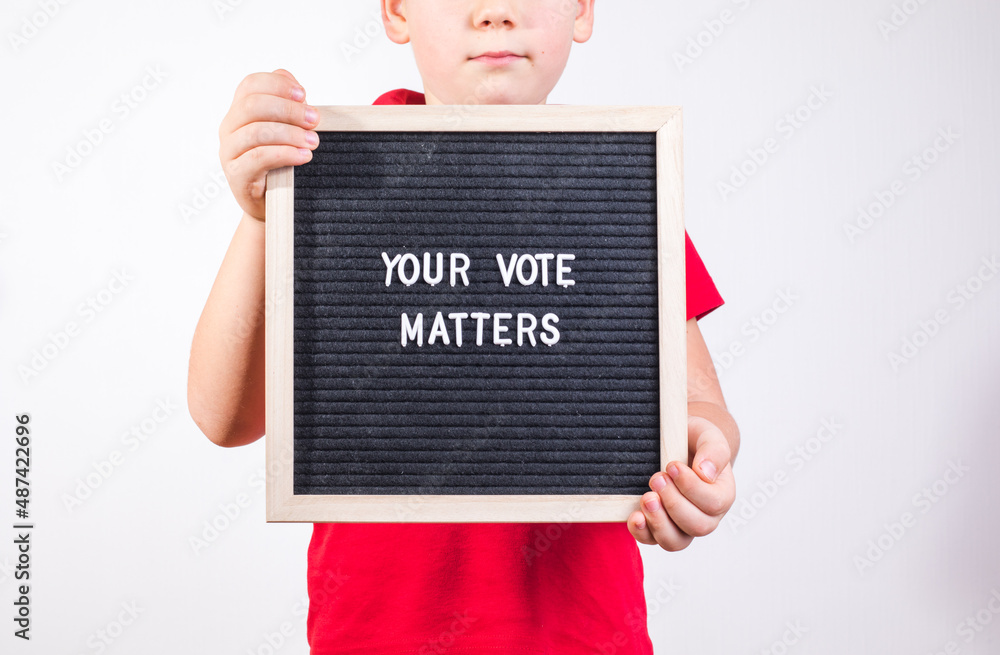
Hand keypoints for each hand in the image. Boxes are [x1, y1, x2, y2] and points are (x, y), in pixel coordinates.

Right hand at [218, 68, 319, 220]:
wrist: (274, 205)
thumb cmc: (282, 165)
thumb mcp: (286, 133)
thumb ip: (289, 109)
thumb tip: (298, 89)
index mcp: (239, 112)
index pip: (251, 85)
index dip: (277, 84)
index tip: (304, 94)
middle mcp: (230, 129)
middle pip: (252, 105)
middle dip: (288, 109)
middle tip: (315, 120)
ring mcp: (229, 152)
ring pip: (256, 131)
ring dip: (290, 133)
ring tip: (313, 141)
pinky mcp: (236, 175)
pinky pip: (258, 158)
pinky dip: (285, 154)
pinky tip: (304, 155)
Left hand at [627, 415, 735, 550]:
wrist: (676, 443)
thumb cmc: (694, 441)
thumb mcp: (708, 436)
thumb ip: (714, 451)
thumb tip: (706, 473)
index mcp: (722, 495)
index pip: (713, 503)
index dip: (691, 487)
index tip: (672, 465)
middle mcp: (706, 516)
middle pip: (697, 526)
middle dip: (673, 503)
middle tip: (656, 479)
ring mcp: (682, 526)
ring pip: (675, 541)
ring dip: (659, 522)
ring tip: (646, 498)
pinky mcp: (659, 528)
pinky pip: (652, 540)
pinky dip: (642, 532)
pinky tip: (635, 516)